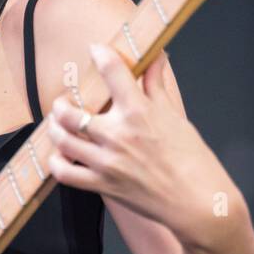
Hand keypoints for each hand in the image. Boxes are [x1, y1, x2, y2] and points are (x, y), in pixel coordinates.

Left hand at [47, 43, 236, 246]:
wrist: (198, 202)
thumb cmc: (192, 160)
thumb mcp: (174, 117)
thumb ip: (157, 86)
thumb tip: (157, 57)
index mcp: (139, 112)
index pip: (111, 70)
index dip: (100, 53)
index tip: (96, 50)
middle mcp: (118, 134)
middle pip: (69, 111)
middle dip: (62, 102)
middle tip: (65, 101)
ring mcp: (107, 162)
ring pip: (62, 139)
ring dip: (55, 128)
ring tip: (58, 125)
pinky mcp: (103, 185)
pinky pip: (64, 173)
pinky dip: (57, 162)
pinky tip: (61, 155)